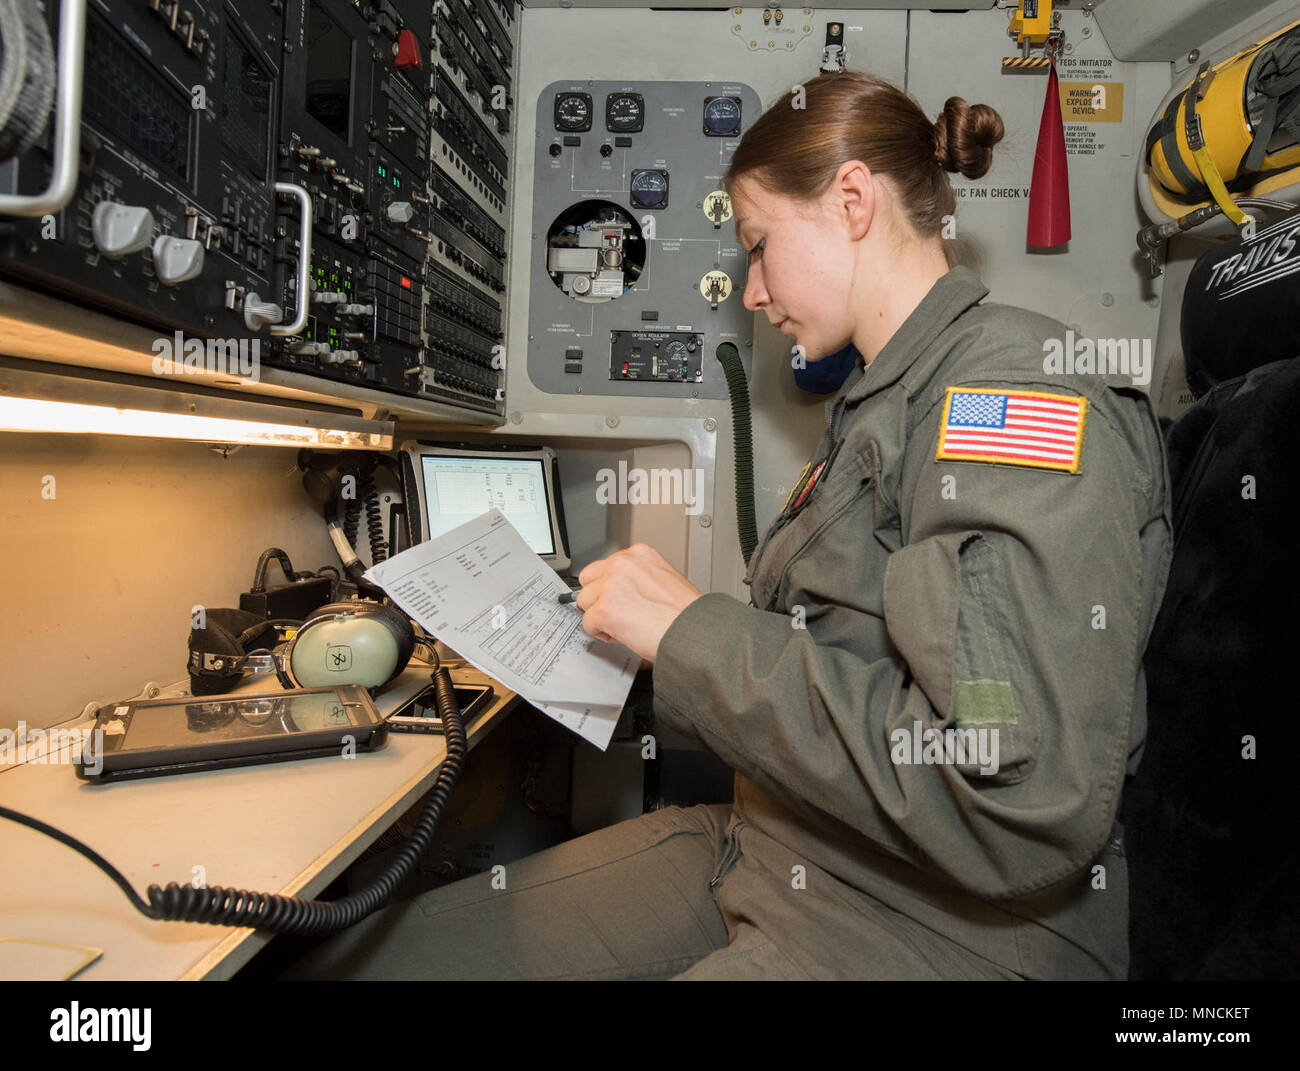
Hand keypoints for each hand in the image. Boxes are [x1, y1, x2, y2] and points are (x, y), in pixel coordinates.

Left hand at [575, 543, 703, 666]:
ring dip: (599, 616)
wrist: (692, 632)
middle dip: (598, 597)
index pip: (606, 565)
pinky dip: (602, 633)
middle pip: (588, 580)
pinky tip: (622, 634)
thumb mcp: (664, 579)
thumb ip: (638, 578)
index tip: (619, 597)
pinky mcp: (604, 609)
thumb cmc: (685, 614)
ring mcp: (611, 585)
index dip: (610, 586)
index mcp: (639, 554)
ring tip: (623, 624)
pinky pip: (588, 624)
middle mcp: (622, 564)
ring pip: (584, 602)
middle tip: (617, 612)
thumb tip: (622, 590)